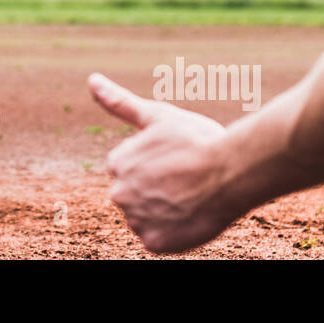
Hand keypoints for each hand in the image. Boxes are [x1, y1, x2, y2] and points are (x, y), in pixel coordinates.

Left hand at [89, 72, 238, 253]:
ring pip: (146, 218)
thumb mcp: (157, 116)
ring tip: (190, 196)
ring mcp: (136, 219)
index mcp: (117, 162)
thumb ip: (120, 103)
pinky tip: (189, 215)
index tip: (176, 161)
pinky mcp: (154, 242)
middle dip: (156, 190)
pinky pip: (158, 239)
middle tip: (185, 180)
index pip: (130, 170)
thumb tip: (91, 79)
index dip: (157, 166)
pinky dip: (173, 232)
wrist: (232, 171)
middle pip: (135, 195)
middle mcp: (118, 193)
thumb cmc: (198, 139)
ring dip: (164, 211)